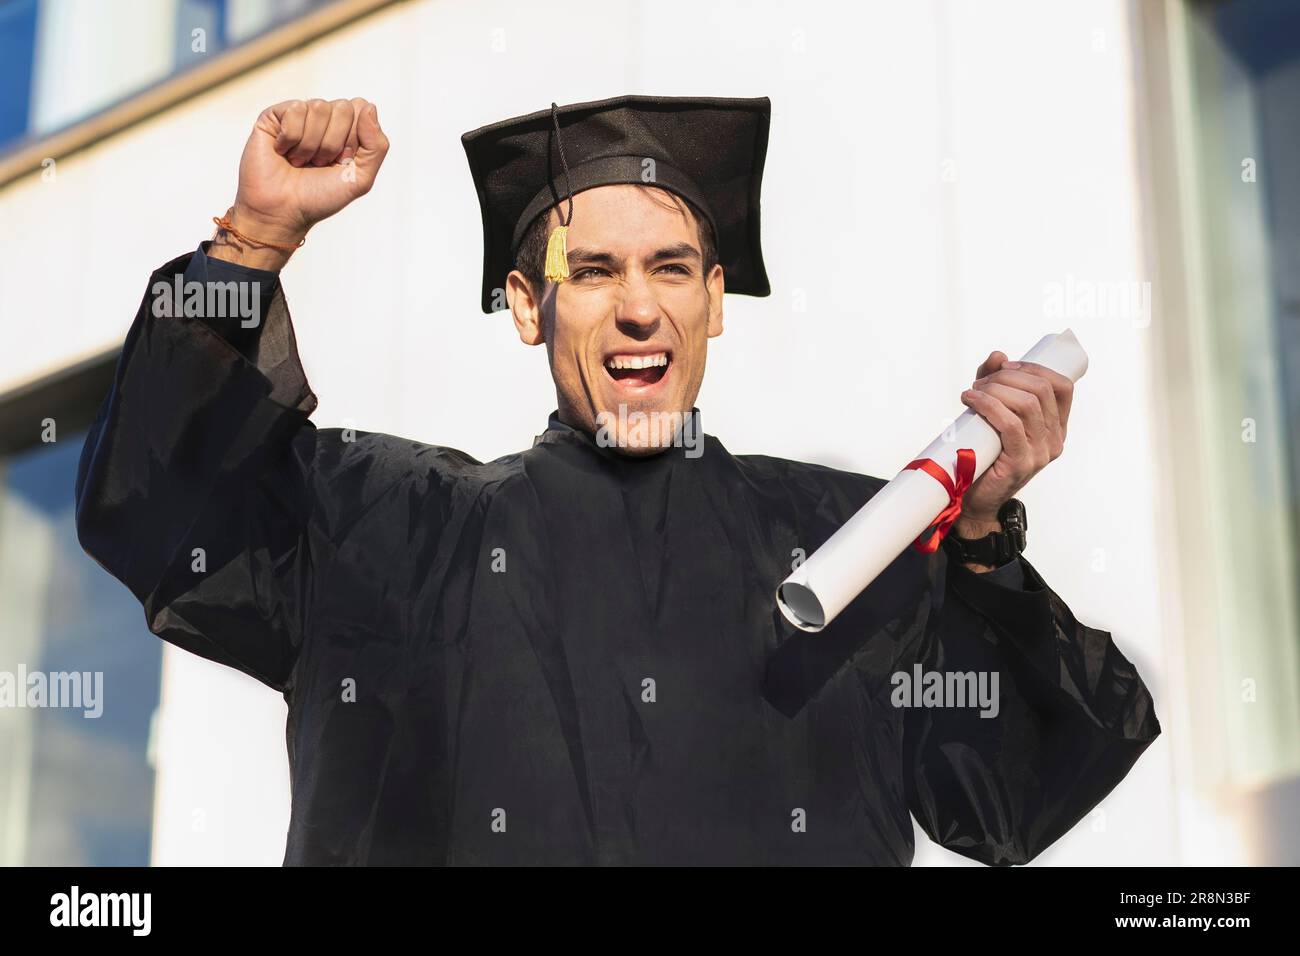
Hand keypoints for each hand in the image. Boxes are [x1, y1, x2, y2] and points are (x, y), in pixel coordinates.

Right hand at [218, 98, 389, 268]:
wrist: (282, 211)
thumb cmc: (320, 197)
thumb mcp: (361, 178)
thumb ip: (376, 146)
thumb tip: (370, 107)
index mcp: (347, 129)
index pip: (362, 108)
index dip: (354, 138)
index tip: (341, 161)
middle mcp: (324, 118)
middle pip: (343, 107)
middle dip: (333, 143)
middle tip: (319, 163)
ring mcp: (299, 114)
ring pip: (319, 107)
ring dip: (311, 144)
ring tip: (300, 161)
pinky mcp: (274, 115)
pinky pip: (296, 110)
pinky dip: (292, 138)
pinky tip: (283, 151)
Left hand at [955, 350, 1073, 531]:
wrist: (974, 499)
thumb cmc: (983, 453)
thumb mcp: (992, 413)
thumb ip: (996, 384)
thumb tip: (998, 355)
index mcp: (1056, 427)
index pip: (1062, 387)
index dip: (1035, 369)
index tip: (1006, 367)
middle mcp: (1055, 440)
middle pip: (1041, 391)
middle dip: (1007, 377)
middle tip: (980, 382)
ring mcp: (1041, 453)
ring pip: (1026, 405)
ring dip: (995, 389)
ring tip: (972, 391)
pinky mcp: (1022, 463)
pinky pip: (1010, 425)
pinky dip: (988, 405)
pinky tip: (970, 399)